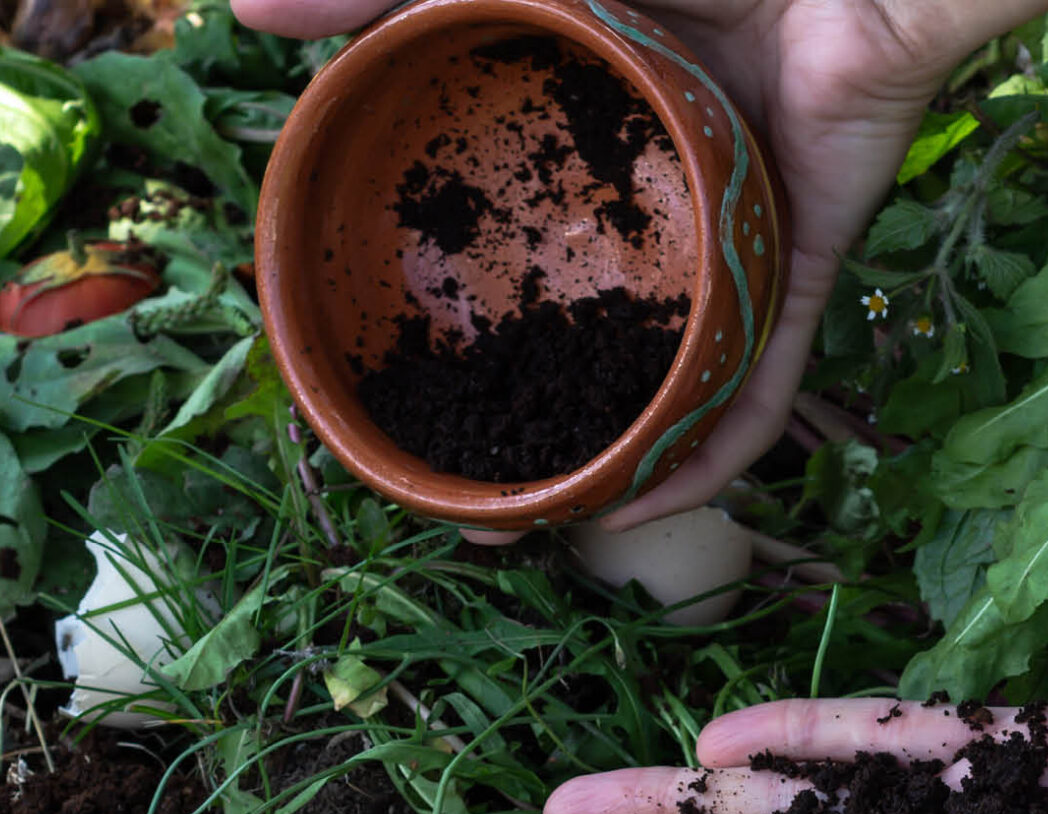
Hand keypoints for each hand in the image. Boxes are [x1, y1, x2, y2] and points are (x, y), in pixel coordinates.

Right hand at [234, 0, 1047, 537]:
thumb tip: (242, 12)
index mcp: (592, 158)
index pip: (516, 273)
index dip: (458, 345)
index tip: (395, 402)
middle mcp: (658, 217)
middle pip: (592, 352)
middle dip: (534, 439)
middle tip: (470, 507)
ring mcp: (733, 250)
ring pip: (671, 390)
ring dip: (614, 469)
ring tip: (548, 528)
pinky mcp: (805, 268)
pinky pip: (765, 386)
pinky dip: (716, 452)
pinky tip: (654, 505)